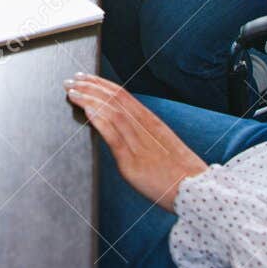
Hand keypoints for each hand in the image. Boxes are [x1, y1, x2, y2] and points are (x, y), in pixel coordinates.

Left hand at [64, 74, 207, 210]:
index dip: (100, 84)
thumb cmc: (181, 172)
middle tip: (71, 80)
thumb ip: (143, 134)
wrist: (195, 190)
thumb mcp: (163, 144)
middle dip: (90, 86)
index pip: (122, 95)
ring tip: (71, 91)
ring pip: (111, 112)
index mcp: (151, 121)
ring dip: (88, 99)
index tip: (84, 77)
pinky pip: (114, 136)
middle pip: (114, 98)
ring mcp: (138, 143)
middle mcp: (144, 127)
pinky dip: (99, 120)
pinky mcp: (133, 162)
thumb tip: (123, 129)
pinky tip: (87, 110)